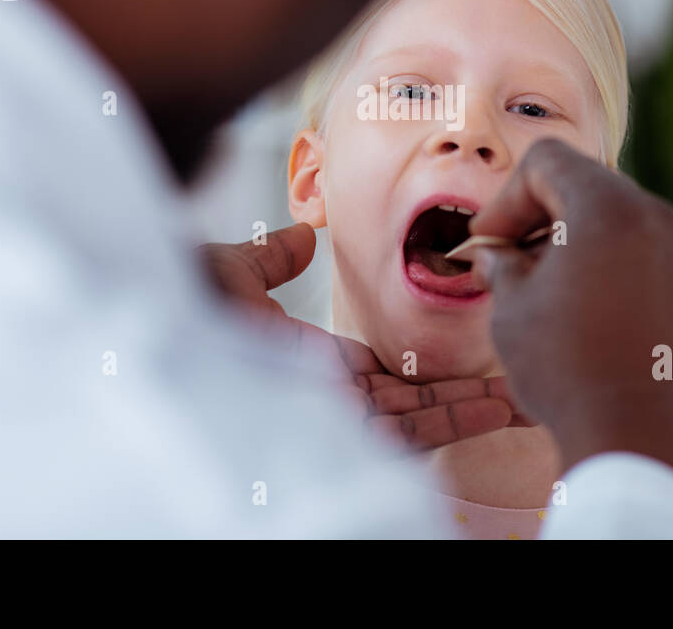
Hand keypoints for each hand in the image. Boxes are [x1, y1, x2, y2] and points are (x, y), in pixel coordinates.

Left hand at [198, 223, 529, 450]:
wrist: (147, 332)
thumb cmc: (176, 305)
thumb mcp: (232, 271)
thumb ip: (269, 260)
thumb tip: (301, 237)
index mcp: (308, 364)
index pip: (383, 374)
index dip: (428, 371)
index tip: (468, 362)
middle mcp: (328, 399)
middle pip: (413, 404)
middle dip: (467, 399)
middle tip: (519, 393)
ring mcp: (332, 419)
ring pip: (417, 423)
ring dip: (473, 413)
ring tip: (525, 403)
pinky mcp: (333, 434)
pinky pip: (402, 436)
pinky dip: (451, 424)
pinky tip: (494, 409)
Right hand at [468, 139, 672, 501]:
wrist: (637, 437)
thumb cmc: (565, 369)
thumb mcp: (512, 309)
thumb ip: (501, 265)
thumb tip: (494, 256)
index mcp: (608, 208)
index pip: (547, 161)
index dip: (506, 197)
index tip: (488, 242)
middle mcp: (654, 217)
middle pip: (582, 183)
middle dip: (536, 215)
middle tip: (506, 261)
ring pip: (612, 217)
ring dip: (569, 239)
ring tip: (540, 290)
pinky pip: (638, 251)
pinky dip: (603, 263)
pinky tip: (578, 311)